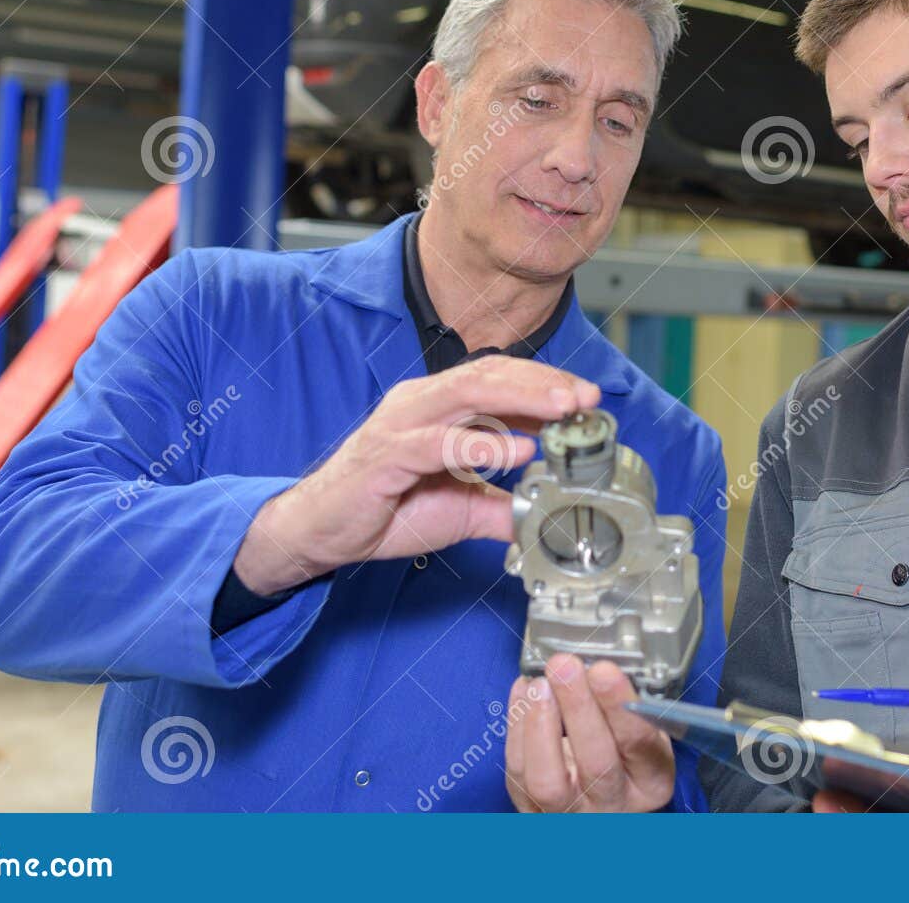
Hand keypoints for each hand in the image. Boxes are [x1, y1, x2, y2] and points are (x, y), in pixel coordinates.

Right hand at [233, 355, 599, 593]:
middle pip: (490, 374)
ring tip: (562, 411)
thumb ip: (503, 506)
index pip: (499, 378)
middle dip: (544, 383)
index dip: (545, 383)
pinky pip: (440, 442)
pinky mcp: (387, 454)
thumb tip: (545, 515)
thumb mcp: (460, 509)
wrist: (322, 533)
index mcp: (439, 405)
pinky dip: (482, 445)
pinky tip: (516, 452)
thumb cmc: (383, 509)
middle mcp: (421, 402)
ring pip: (469, 393)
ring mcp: (402, 423)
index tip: (586, 398)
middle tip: (585, 397)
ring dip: (522, 399)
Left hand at [504, 655, 674, 811]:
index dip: (618, 706)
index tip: (603, 670)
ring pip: (547, 780)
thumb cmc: (622, 758)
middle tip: (563, 666)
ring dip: (539, 722)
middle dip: (577, 708)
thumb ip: (624, 704)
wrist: (598, 803)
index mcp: (650, 782)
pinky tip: (525, 693)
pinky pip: (517, 775)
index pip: (639, 745)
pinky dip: (517, 727)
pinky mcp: (532, 811)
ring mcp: (570, 815)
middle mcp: (613, 806)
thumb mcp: (642, 732)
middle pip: (595, 764)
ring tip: (539, 683)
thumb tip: (594, 663)